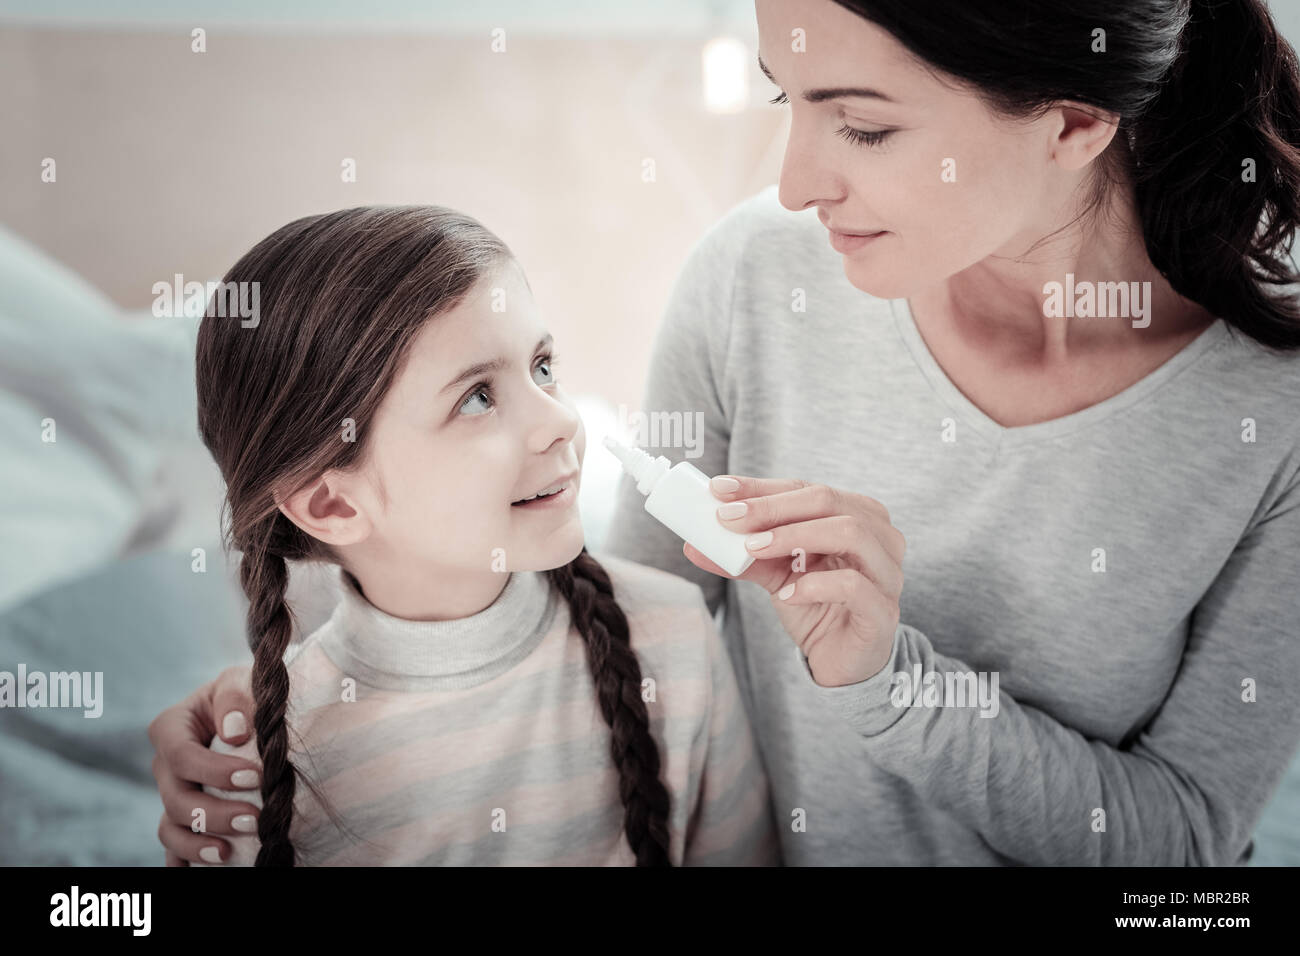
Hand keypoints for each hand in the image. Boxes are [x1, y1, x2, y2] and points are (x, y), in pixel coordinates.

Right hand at [148, 666, 258, 864]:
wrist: (250, 708)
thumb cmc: (246, 693)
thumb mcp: (242, 680)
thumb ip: (236, 697)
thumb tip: (235, 732)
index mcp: (171, 727)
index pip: (182, 755)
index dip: (214, 771)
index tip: (254, 777)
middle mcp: (165, 764)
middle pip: (176, 798)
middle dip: (214, 812)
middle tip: (255, 818)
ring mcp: (172, 793)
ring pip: (171, 827)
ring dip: (197, 844)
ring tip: (229, 852)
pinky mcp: (185, 816)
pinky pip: (174, 845)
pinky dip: (183, 861)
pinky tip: (203, 871)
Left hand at [683, 476, 905, 687]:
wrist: (843, 661)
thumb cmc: (816, 605)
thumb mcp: (776, 573)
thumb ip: (742, 557)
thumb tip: (692, 543)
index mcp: (857, 514)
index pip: (806, 489)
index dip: (762, 488)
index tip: (719, 490)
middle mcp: (880, 536)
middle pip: (828, 501)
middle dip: (772, 508)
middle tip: (728, 518)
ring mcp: (887, 572)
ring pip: (850, 532)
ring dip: (794, 535)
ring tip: (753, 549)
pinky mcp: (883, 611)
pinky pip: (854, 585)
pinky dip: (815, 584)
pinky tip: (786, 593)